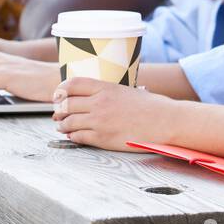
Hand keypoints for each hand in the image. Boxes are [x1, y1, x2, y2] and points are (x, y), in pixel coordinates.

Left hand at [51, 78, 175, 150]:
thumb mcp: (129, 91)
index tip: (58, 95)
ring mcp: (99, 122)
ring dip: (62, 125)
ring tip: (62, 126)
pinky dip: (72, 137)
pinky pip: (78, 137)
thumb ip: (110, 92)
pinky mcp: (102, 138)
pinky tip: (73, 136)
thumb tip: (99, 95)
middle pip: (66, 104)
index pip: (73, 85)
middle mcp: (99, 103)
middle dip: (59, 109)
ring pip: (69, 122)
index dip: (61, 90)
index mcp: (106, 88)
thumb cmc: (153, 106)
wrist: (166, 122)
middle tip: (57, 113)